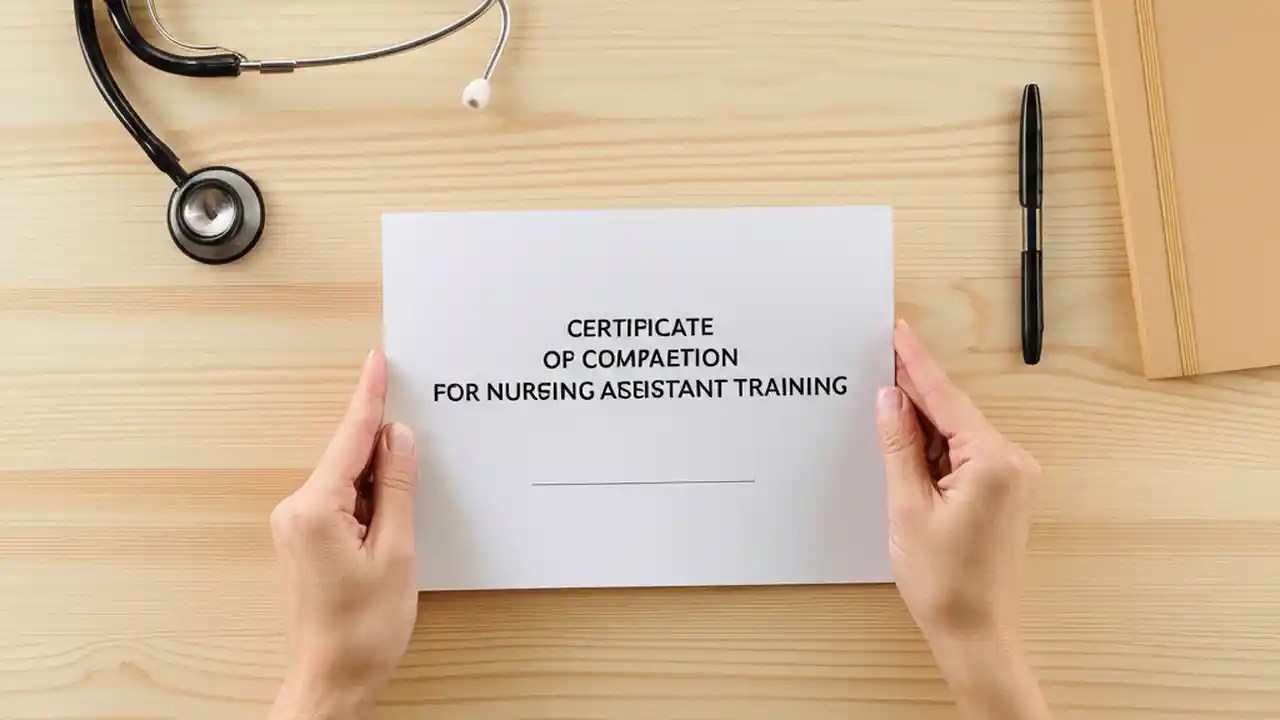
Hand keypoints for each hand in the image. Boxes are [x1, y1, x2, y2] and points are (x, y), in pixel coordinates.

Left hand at [268, 350, 419, 719]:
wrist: (333, 680)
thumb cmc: (363, 629)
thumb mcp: (395, 552)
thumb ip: (397, 488)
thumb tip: (399, 438)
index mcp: (314, 509)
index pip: (349, 439)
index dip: (369, 398)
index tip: (377, 362)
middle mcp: (296, 511)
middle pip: (350, 459)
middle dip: (387, 455)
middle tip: (418, 464)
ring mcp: (296, 526)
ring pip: (349, 483)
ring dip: (381, 489)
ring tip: (401, 531)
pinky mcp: (304, 540)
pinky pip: (342, 503)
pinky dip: (370, 505)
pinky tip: (389, 527)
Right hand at [876, 321, 1050, 719]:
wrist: (977, 633)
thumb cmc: (946, 583)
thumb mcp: (908, 507)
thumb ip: (899, 446)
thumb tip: (889, 399)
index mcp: (993, 461)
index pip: (946, 398)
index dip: (916, 363)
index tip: (899, 331)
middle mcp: (1013, 462)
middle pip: (953, 412)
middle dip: (914, 392)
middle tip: (878, 361)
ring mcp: (1013, 478)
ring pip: (957, 433)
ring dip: (922, 424)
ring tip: (884, 412)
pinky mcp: (1005, 492)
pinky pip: (966, 454)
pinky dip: (936, 448)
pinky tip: (908, 445)